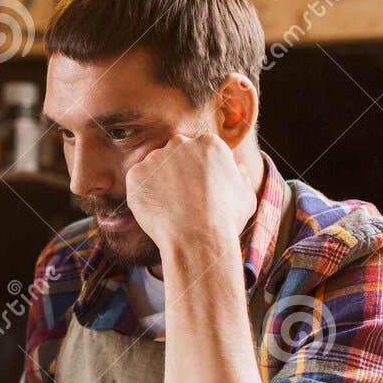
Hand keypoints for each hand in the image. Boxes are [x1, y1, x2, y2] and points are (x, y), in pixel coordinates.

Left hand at [124, 133, 257, 258]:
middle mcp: (181, 143)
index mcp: (209, 143)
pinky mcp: (136, 174)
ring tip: (172, 209)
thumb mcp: (246, 198)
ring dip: (160, 184)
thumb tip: (237, 168)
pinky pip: (138, 182)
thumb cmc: (225, 222)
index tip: (200, 191)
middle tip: (183, 200)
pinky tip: (158, 211)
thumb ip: (241, 178)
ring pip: (155, 168)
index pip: (199, 151)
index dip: (198, 173)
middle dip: (177, 173)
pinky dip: (144, 195)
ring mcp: (155, 157)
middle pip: (175, 155)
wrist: (197, 239)